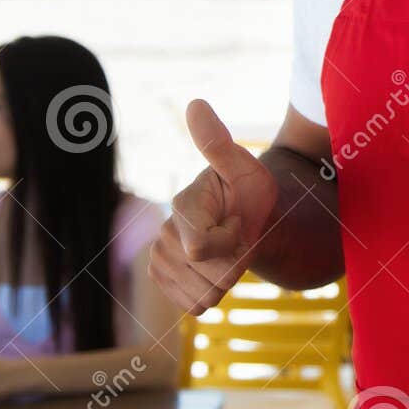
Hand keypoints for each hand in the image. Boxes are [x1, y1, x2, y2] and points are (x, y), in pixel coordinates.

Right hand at [149, 100, 277, 314]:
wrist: (244, 222)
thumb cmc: (248, 194)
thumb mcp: (245, 168)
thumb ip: (217, 142)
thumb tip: (195, 103)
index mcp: (181, 206)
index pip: (200, 247)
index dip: (230, 240)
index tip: (235, 221)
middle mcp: (162, 234)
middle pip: (208, 276)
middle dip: (232, 262)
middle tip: (234, 238)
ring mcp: (159, 260)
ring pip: (205, 294)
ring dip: (224, 278)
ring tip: (226, 252)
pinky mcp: (163, 282)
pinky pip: (195, 306)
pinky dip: (212, 292)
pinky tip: (214, 269)